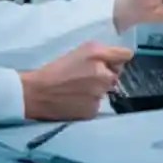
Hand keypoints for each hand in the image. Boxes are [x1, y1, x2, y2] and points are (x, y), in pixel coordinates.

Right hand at [19, 42, 134, 119]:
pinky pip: (98, 104)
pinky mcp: (92, 111)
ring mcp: (99, 95)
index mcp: (98, 56)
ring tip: (78, 89)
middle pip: (116, 74)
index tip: (109, 62)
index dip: (117, 58)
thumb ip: (104, 51)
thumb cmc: (57, 69)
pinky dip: (90, 102)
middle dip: (106, 74)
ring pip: (106, 90)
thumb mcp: (81, 50)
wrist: (36, 93)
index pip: (125, 55)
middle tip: (87, 76)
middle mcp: (103, 75)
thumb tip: (121, 59)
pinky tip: (76, 100)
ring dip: (98, 89)